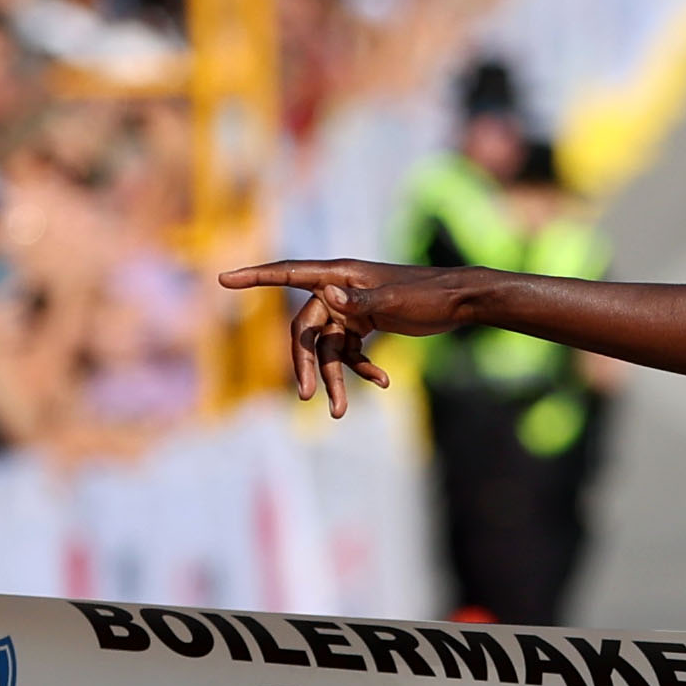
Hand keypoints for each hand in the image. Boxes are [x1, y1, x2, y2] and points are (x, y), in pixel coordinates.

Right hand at [218, 258, 477, 414]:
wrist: (461, 301)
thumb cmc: (430, 294)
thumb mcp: (396, 301)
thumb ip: (359, 302)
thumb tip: (325, 295)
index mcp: (339, 275)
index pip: (288, 273)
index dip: (255, 277)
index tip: (223, 280)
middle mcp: (339, 291)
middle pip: (307, 330)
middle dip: (307, 364)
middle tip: (309, 397)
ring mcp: (351, 309)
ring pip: (329, 348)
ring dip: (335, 378)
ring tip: (338, 412)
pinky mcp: (366, 324)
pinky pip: (350, 351)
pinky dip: (361, 369)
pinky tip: (382, 382)